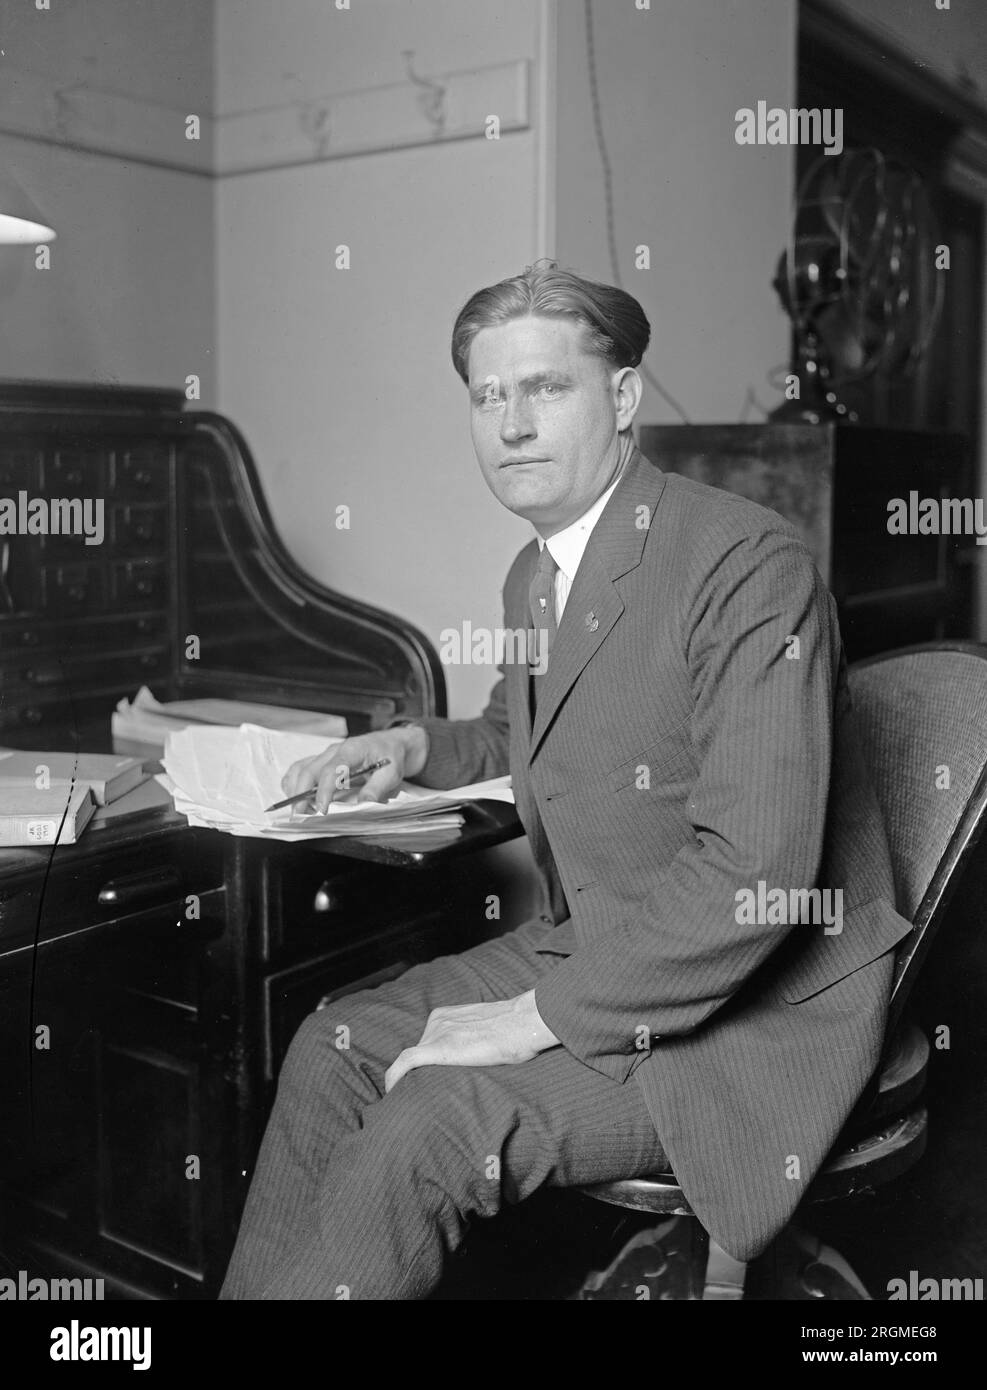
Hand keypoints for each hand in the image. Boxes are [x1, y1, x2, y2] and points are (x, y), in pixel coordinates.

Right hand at [281, 726, 428, 811]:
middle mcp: (335, 751)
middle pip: (309, 770)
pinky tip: (297, 798)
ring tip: (297, 809)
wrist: (391, 743)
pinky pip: (301, 769)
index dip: (324, 791)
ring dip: (294, 789)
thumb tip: (363, 804)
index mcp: (352, 750)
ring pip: (301, 768)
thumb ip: (377, 788)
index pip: (331, 770)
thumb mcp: (392, 773)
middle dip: (300, 793)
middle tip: (300, 815)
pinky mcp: (323, 761)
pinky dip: (294, 783)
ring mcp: (326, 755)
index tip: (322, 810)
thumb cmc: (391, 756)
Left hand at [384, 989, 559, 1091]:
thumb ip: (473, 1039)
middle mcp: (436, 1022)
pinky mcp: (438, 1048)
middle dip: (421, 1074)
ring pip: (414, 1062)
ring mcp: (436, 1034)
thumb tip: (476, 1058)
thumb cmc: (516, 1029)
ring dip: (412, 1080)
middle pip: (421, 1053)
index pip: (427, 1043)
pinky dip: (394, 1077)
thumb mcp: (489, 1030)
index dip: (425, 1064)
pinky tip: (391, 1093)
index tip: (424, 1080)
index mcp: (446, 1016)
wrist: (524, 1023)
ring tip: (414, 1100)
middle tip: (422, 1096)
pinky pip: (405, 1062)